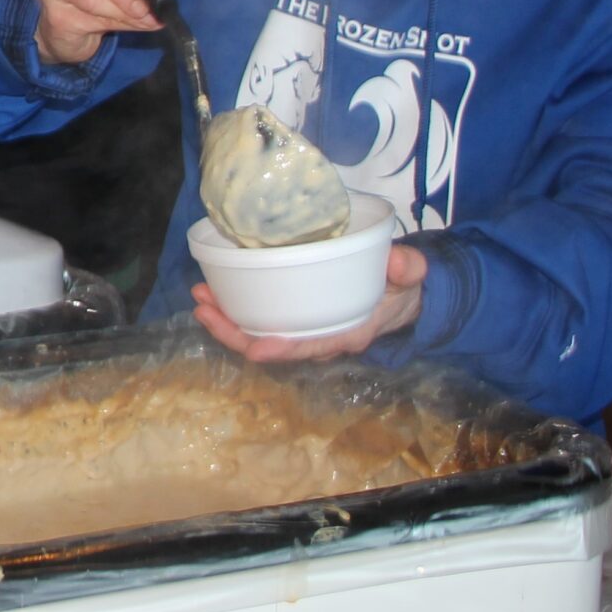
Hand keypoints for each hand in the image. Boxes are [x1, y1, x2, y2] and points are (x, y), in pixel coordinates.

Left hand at [193, 245, 428, 361]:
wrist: (400, 295)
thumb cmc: (400, 287)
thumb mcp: (410, 276)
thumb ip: (409, 268)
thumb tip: (400, 261)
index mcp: (349, 331)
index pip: (314, 345)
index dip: (285, 349)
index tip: (255, 348)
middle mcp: (321, 337)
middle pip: (274, 345)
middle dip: (236, 333)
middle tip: (205, 310)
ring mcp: (304, 329)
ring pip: (260, 334)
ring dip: (227, 321)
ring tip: (200, 299)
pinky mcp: (293, 316)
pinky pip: (260, 321)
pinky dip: (234, 311)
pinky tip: (212, 294)